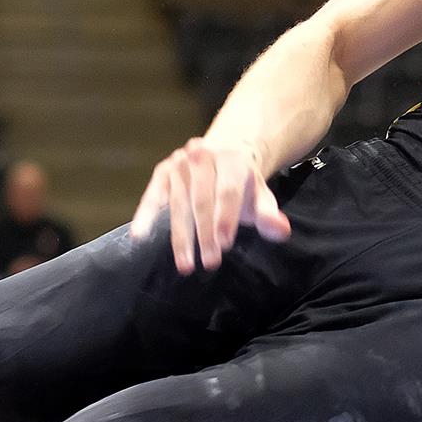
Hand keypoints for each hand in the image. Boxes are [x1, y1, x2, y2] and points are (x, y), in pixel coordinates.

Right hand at [130, 137, 291, 273]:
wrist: (221, 157)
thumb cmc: (241, 185)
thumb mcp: (259, 197)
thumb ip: (268, 214)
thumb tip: (281, 230)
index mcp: (231, 160)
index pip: (227, 192)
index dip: (225, 219)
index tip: (224, 245)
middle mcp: (202, 156)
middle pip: (202, 200)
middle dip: (205, 234)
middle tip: (210, 263)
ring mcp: (179, 163)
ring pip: (178, 204)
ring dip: (181, 237)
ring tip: (185, 265)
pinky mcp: (161, 173)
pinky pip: (152, 198)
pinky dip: (145, 217)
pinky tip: (140, 237)